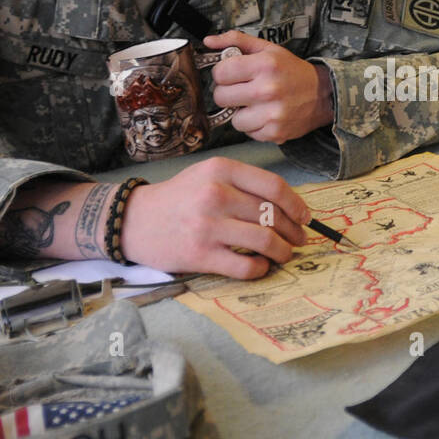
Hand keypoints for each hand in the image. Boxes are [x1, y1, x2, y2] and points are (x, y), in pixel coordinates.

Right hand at [119, 157, 310, 277]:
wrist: (134, 220)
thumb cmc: (178, 198)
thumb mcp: (207, 175)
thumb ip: (243, 184)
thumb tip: (287, 205)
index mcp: (220, 170)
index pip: (273, 187)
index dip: (296, 204)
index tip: (304, 217)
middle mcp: (215, 195)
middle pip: (272, 215)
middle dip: (293, 231)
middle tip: (299, 240)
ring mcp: (208, 226)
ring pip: (265, 241)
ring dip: (283, 251)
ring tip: (284, 254)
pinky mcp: (201, 255)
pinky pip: (246, 266)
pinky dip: (261, 268)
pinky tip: (261, 266)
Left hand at [204, 30, 333, 142]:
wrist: (323, 94)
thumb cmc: (291, 70)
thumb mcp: (268, 49)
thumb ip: (236, 41)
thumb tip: (208, 41)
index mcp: (264, 65)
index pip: (220, 73)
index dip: (223, 73)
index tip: (233, 74)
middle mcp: (267, 90)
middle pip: (221, 97)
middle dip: (228, 93)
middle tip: (242, 90)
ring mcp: (272, 114)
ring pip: (232, 119)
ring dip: (241, 113)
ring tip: (256, 104)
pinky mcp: (275, 132)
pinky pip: (247, 132)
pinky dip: (254, 125)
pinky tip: (265, 115)